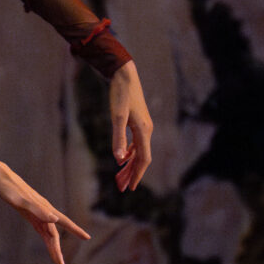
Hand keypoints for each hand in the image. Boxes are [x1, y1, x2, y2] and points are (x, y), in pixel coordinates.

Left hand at [0, 160, 91, 263]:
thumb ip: (38, 210)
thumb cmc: (11, 189)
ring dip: (53, 247)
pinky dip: (47, 239)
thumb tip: (55, 219)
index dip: (75, 231)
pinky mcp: (31, 216)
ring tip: (57, 262)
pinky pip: (42, 231)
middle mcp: (44, 213)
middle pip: (54, 235)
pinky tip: (50, 246)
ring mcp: (38, 215)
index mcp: (45, 208)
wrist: (2, 179)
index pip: (63, 223)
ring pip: (49, 234)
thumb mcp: (22, 201)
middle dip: (58, 250)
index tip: (87, 238)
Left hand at [108, 61, 153, 190]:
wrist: (124, 75)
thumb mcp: (117, 117)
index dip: (137, 175)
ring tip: (120, 178)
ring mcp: (143, 127)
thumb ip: (118, 138)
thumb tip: (118, 160)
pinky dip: (129, 153)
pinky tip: (122, 159)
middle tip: (122, 188)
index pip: (143, 160)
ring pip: (138, 151)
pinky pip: (136, 143)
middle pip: (141, 158)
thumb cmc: (120, 95)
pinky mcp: (138, 122)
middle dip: (132, 174)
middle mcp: (146, 130)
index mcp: (143, 131)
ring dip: (130, 165)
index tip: (130, 188)